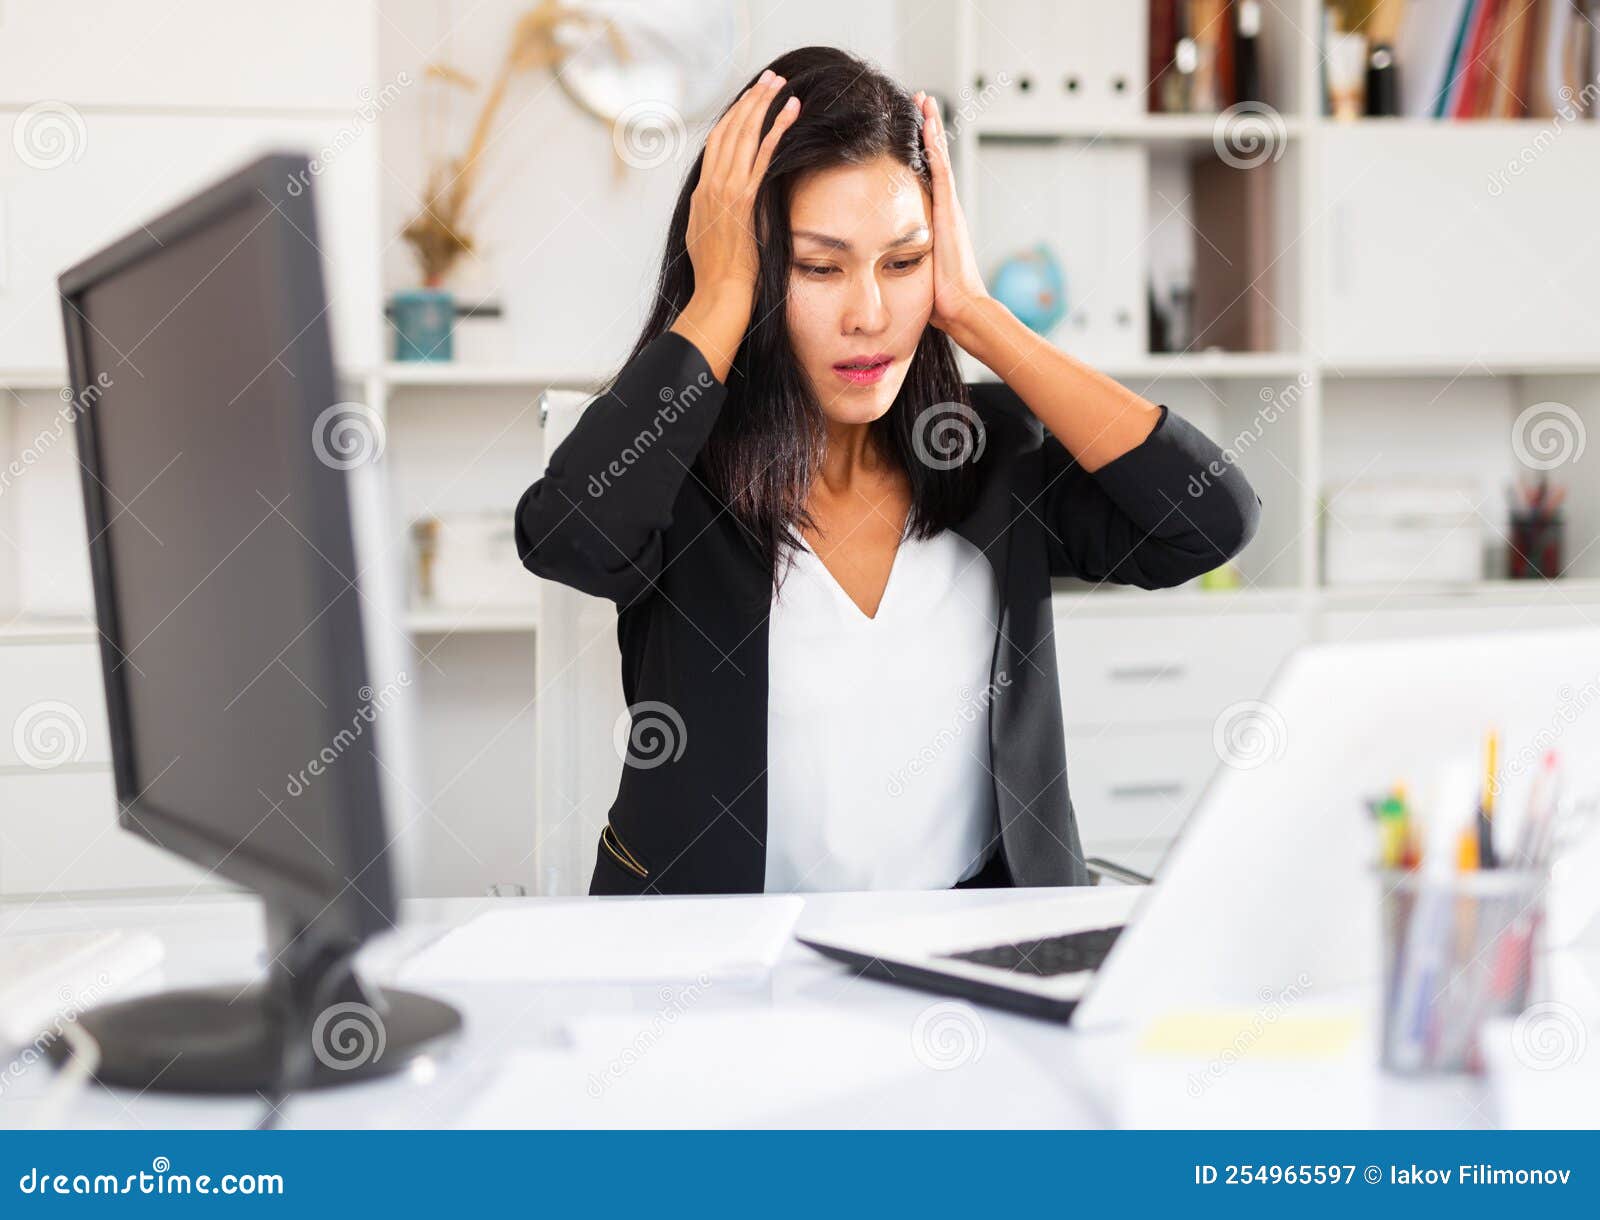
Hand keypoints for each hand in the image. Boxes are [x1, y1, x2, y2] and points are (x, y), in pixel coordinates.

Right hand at [683, 69, 799, 306]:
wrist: (719, 294)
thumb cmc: (717, 277)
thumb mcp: (706, 239)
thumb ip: (713, 215)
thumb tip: (719, 207)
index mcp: (702, 193)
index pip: (717, 144)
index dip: (733, 118)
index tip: (749, 102)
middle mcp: (711, 186)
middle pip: (729, 130)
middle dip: (749, 101)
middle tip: (768, 80)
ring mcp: (726, 191)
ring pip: (744, 134)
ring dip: (763, 105)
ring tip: (779, 84)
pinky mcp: (745, 199)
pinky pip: (762, 155)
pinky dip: (776, 129)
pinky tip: (790, 111)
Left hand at [913, 91, 990, 342]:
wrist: (961, 308)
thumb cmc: (940, 301)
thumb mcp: (916, 275)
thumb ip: (904, 266)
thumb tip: (882, 271)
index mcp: (938, 222)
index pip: (928, 180)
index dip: (921, 156)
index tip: (910, 133)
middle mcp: (946, 209)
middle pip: (935, 160)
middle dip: (927, 131)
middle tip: (920, 101)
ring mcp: (949, 206)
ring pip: (938, 156)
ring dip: (931, 127)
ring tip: (924, 99)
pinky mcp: (948, 208)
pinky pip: (940, 166)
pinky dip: (934, 142)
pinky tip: (927, 120)